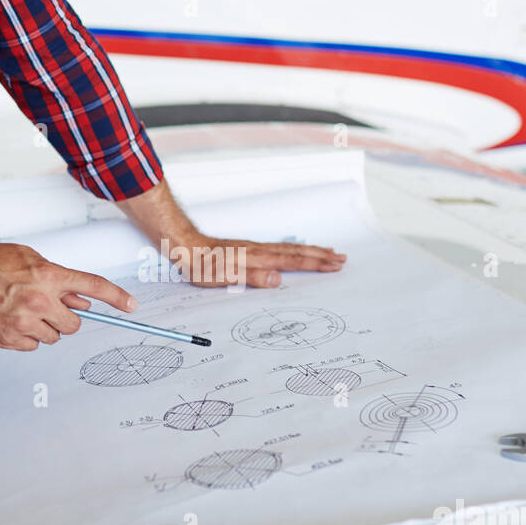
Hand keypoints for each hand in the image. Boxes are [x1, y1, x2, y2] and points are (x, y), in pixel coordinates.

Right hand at [0, 243, 136, 350]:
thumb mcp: (27, 258)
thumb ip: (57, 278)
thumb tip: (81, 298)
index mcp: (47, 275)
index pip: (93, 286)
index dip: (116, 297)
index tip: (131, 306)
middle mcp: (39, 300)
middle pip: (74, 324)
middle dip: (65, 318)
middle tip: (46, 308)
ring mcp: (24, 322)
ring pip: (54, 337)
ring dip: (45, 328)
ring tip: (21, 311)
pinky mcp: (9, 339)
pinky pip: (33, 346)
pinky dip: (26, 337)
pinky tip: (9, 321)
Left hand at [173, 234, 345, 287]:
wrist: (183, 245)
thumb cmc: (201, 264)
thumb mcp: (224, 276)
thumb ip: (252, 278)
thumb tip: (278, 279)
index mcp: (258, 258)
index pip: (294, 261)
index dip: (317, 264)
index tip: (336, 265)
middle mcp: (259, 250)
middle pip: (297, 252)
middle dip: (321, 255)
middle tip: (342, 257)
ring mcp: (253, 248)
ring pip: (289, 249)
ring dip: (310, 251)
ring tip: (326, 251)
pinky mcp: (246, 249)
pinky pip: (278, 249)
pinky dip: (293, 250)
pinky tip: (293, 252)